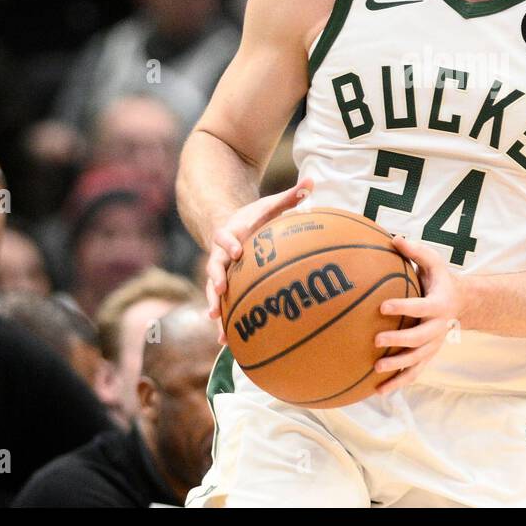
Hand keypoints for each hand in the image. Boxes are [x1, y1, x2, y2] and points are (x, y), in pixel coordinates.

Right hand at [204, 177, 312, 343]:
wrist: (225, 225)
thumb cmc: (254, 217)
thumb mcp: (269, 205)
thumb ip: (290, 195)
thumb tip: (313, 181)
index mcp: (231, 234)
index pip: (226, 237)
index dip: (229, 243)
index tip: (236, 251)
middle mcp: (220, 255)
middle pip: (214, 268)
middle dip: (215, 280)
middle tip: (220, 291)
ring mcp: (219, 272)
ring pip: (213, 293)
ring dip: (216, 309)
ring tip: (218, 328)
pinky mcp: (222, 286)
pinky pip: (222, 306)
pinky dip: (224, 323)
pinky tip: (227, 345)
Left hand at [373, 235, 464, 396]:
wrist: (464, 302)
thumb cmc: (440, 279)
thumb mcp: (433, 261)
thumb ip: (415, 251)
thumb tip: (392, 238)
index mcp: (438, 304)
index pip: (420, 307)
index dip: (403, 307)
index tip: (382, 307)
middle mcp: (438, 327)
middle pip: (419, 338)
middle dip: (399, 340)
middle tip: (376, 340)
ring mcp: (434, 344)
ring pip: (417, 360)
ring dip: (398, 366)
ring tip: (376, 369)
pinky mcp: (429, 355)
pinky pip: (415, 372)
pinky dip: (399, 383)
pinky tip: (378, 392)